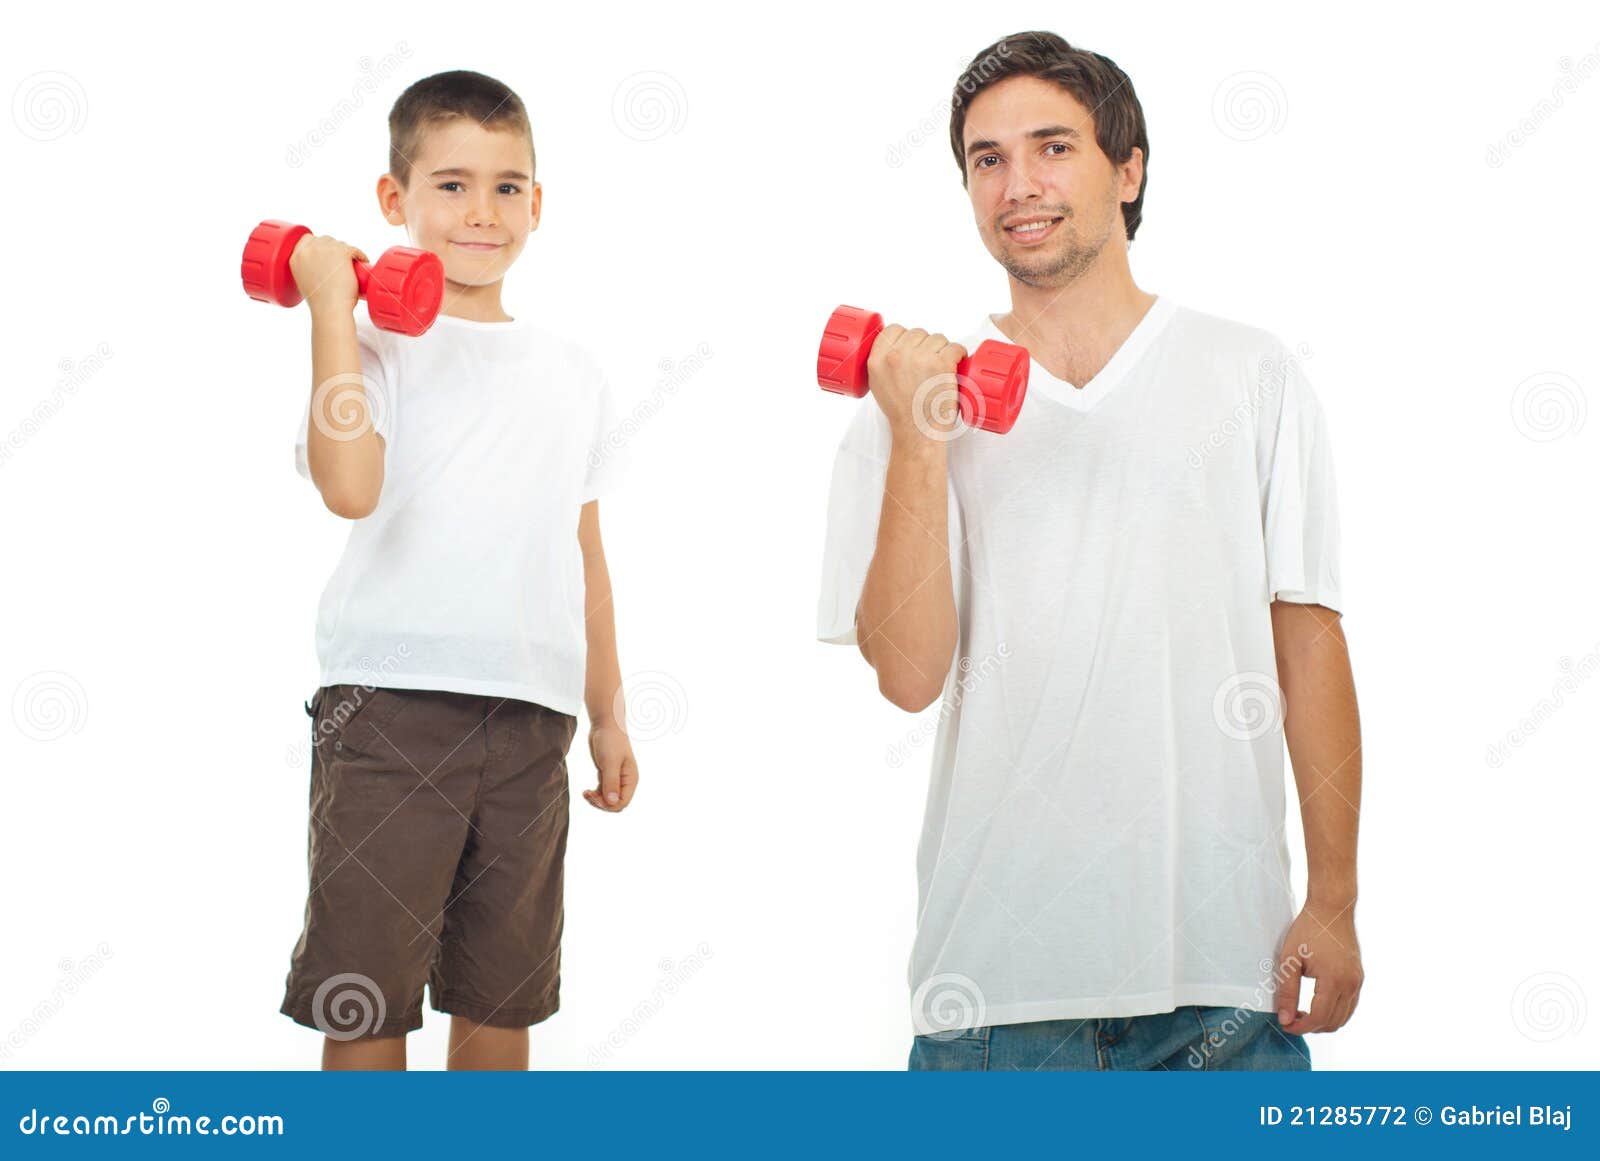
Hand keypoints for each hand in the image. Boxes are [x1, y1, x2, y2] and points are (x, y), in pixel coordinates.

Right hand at [287, 233, 366, 316]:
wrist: (330, 309)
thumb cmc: (320, 303)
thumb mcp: (304, 282)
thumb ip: (308, 270)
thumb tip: (321, 266)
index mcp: (296, 257)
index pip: (307, 240)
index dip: (319, 246)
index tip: (328, 254)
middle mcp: (308, 250)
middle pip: (324, 240)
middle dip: (334, 249)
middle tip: (341, 262)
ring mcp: (324, 249)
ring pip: (339, 244)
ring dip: (346, 252)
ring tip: (351, 265)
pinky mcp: (341, 251)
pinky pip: (353, 249)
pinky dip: (360, 255)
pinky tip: (362, 261)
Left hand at [582, 723, 637, 811]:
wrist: (605, 725)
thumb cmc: (610, 741)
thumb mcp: (610, 762)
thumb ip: (611, 782)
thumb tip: (612, 803)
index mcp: (631, 779)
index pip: (622, 803)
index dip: (608, 805)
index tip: (594, 796)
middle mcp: (625, 781)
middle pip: (615, 804)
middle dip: (601, 803)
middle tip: (588, 794)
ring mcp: (616, 779)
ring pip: (608, 799)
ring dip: (596, 800)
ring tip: (585, 793)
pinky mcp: (607, 775)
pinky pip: (602, 792)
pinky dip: (594, 794)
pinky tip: (586, 790)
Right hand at [865, 325, 967, 441]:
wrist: (917, 432)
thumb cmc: (902, 414)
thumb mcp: (878, 385)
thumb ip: (883, 364)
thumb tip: (895, 348)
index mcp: (878, 360)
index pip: (893, 330)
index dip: (906, 337)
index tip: (914, 347)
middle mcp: (897, 356)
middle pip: (918, 333)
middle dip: (926, 345)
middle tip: (929, 365)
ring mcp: (920, 358)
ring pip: (937, 338)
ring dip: (943, 350)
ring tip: (941, 368)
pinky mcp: (941, 364)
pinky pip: (955, 347)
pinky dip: (959, 354)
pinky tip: (956, 362)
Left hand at [1274, 900, 1362, 1033]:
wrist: (1332, 909)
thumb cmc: (1308, 929)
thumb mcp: (1290, 959)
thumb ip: (1287, 991)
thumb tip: (1285, 1019)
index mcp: (1334, 980)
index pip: (1319, 1018)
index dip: (1301, 1027)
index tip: (1285, 1025)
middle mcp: (1351, 984)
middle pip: (1333, 1022)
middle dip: (1311, 1027)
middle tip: (1290, 1019)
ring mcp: (1357, 981)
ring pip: (1344, 1017)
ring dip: (1323, 1022)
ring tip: (1301, 1013)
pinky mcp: (1358, 977)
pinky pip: (1349, 1005)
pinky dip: (1334, 1012)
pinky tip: (1315, 1005)